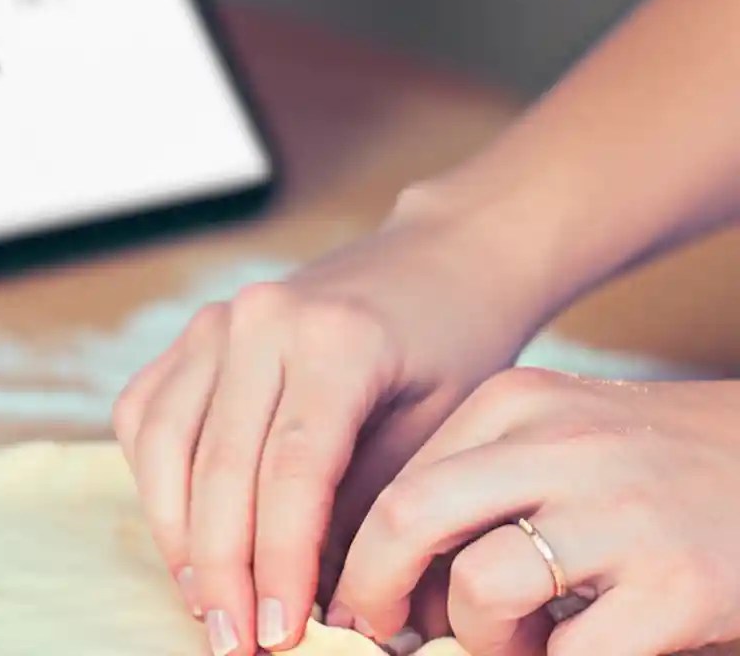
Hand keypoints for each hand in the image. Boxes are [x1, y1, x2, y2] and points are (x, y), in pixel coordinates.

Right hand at [110, 186, 564, 655]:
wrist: (437, 261)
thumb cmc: (455, 346)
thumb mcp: (445, 426)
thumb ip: (378, 506)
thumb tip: (327, 604)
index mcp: (336, 339)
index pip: (291, 470)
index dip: (278, 562)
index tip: (279, 636)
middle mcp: (262, 320)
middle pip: (218, 465)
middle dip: (221, 569)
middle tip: (232, 644)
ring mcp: (218, 320)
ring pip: (164, 442)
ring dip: (176, 534)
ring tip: (203, 602)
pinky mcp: (194, 333)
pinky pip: (148, 415)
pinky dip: (154, 481)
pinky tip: (181, 534)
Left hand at [332, 368, 739, 655]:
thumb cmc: (653, 469)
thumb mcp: (558, 443)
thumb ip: (478, 488)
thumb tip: (393, 580)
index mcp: (515, 404)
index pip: (396, 483)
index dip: (362, 556)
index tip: (357, 600)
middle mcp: (559, 445)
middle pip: (407, 519)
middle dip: (370, 590)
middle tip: (380, 632)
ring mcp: (621, 513)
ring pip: (479, 589)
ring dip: (478, 640)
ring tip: (516, 643)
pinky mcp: (678, 585)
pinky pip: (571, 653)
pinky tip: (578, 649)